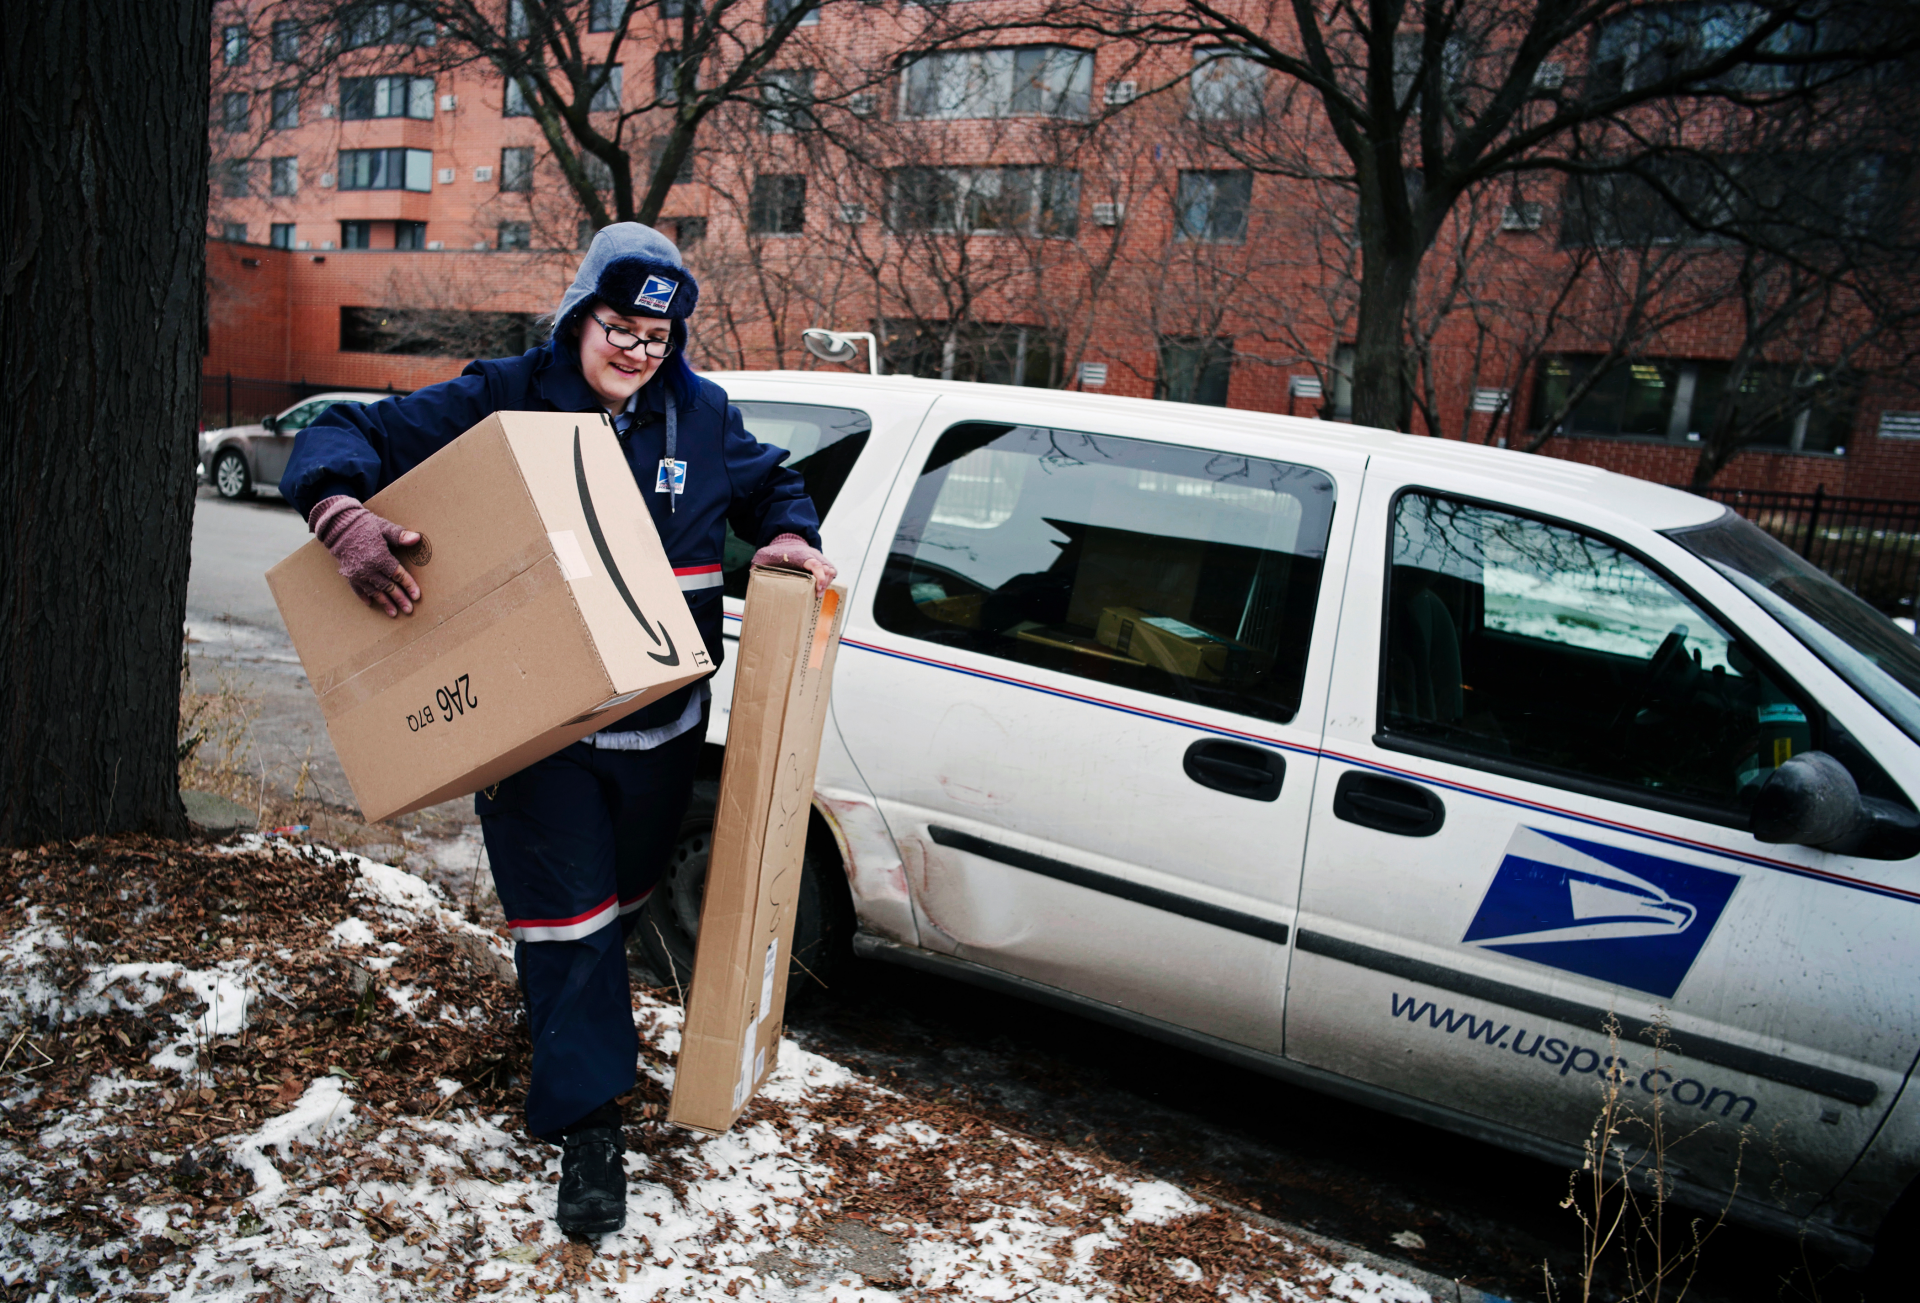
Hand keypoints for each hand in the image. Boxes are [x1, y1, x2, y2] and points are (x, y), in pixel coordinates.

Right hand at [309, 495, 422, 617]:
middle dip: (399, 599)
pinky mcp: (348, 574)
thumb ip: (400, 535)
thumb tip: (416, 538)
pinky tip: (371, 604)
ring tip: (394, 613)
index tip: (417, 596)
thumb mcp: (384, 527)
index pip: (398, 575)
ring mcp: (357, 573)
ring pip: (374, 591)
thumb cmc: (364, 525)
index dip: (408, 585)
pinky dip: (364, 596)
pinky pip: (357, 589)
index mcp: (379, 557)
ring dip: (384, 603)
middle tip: (409, 610)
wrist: (337, 526)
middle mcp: (368, 569)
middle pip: (387, 587)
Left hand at [752, 532, 836, 595]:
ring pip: (831, 571)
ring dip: (827, 583)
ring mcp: (819, 558)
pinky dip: (828, 580)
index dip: (819, 576)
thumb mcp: (763, 556)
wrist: (788, 540)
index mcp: (800, 555)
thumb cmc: (776, 552)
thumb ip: (757, 566)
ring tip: (818, 593)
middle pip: (826, 569)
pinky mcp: (823, 561)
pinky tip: (820, 588)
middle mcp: (813, 555)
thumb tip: (751, 576)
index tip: (818, 588)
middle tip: (816, 595)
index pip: (815, 563)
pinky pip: (831, 571)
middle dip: (824, 584)